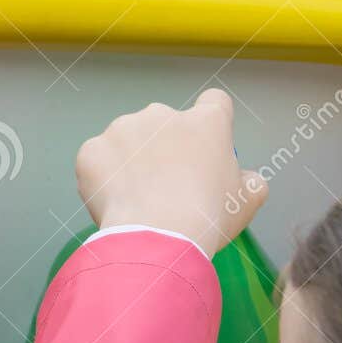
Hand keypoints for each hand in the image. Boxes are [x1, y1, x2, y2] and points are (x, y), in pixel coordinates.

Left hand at [75, 90, 266, 257]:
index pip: (213, 103)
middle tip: (164, 188)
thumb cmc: (207, 218)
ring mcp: (122, 129)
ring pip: (127, 141)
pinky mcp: (92, 150)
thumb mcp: (247, 202)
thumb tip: (244, 178)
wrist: (155, 239)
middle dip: (163, 149)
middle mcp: (162, 115)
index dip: (209, 124)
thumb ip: (249, 181)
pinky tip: (114, 202)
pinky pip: (98, 160)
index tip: (202, 148)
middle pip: (164, 125)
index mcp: (205, 122)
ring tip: (137, 200)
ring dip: (131, 161)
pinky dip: (103, 177)